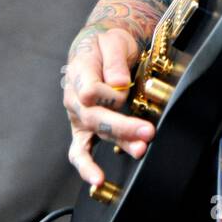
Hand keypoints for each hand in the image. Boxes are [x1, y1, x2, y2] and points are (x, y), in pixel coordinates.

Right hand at [63, 26, 153, 187]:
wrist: (98, 48)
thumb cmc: (106, 45)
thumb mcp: (112, 41)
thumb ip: (114, 60)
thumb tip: (119, 84)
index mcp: (79, 74)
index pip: (91, 90)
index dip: (109, 92)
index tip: (124, 87)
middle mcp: (75, 98)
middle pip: (96, 117)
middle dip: (122, 127)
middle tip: (147, 132)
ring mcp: (79, 116)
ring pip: (95, 135)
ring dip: (118, 144)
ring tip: (139, 150)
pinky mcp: (84, 129)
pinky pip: (80, 152)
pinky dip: (87, 168)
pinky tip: (98, 181)